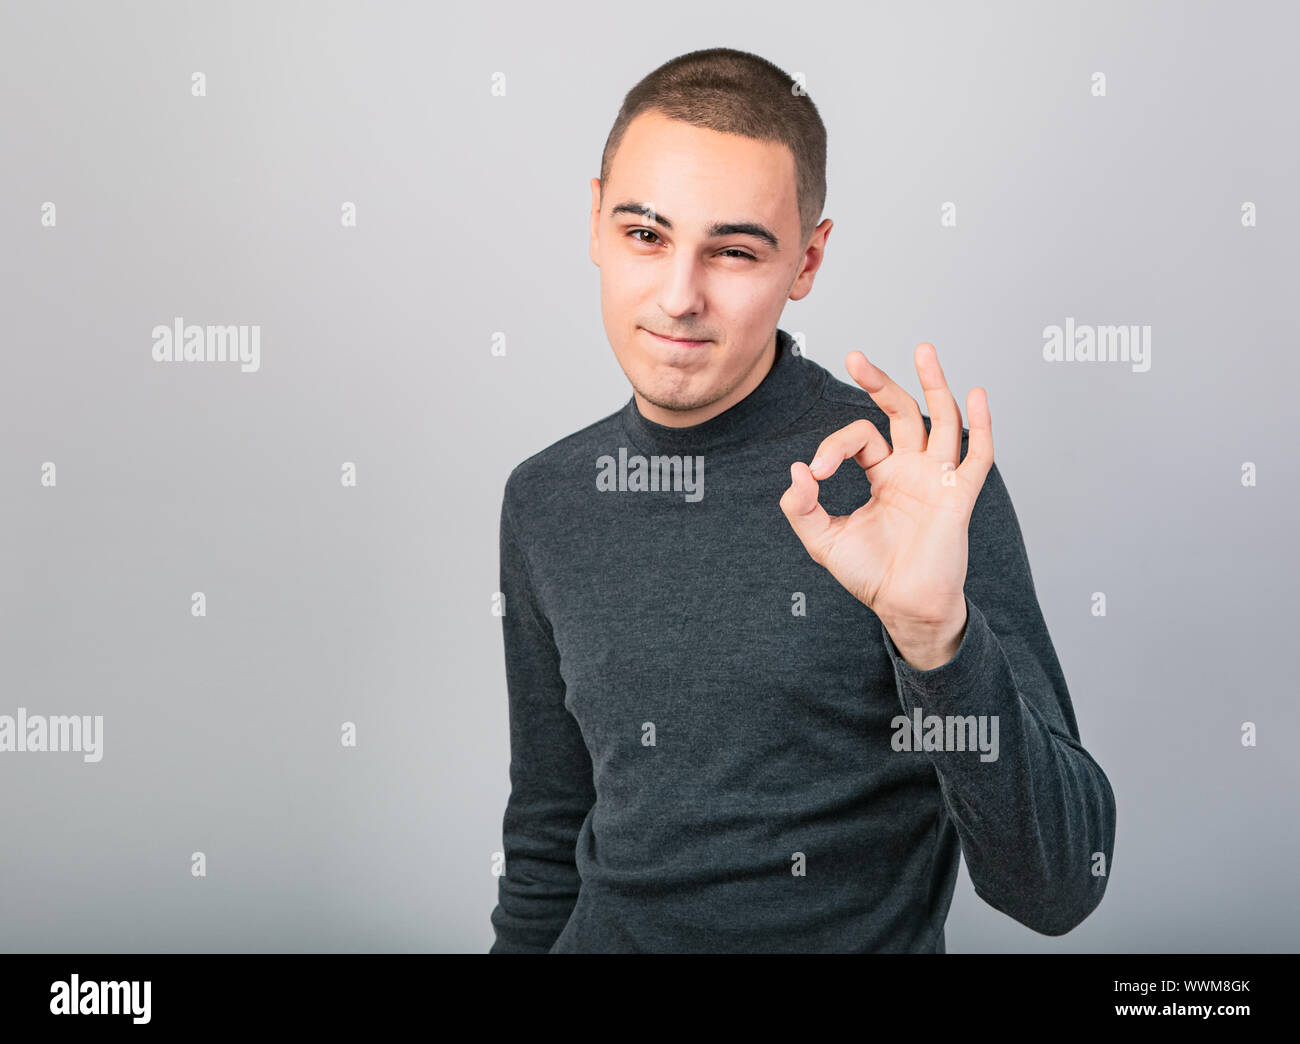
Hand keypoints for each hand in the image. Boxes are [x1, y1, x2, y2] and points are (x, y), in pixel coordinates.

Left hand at [779, 343, 992, 660]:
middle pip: (901, 412)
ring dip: (933, 384)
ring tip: (923, 349)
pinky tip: (977, 394)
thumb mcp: (823, 539)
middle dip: (880, 382)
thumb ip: (801, 507)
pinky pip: (977, 456)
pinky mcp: (959, 496)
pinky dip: (981, 425)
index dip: (834, 447)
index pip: (861, 438)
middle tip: (856, 357)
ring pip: (941, 420)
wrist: (902, 607)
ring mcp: (938, 478)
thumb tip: (797, 469)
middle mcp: (913, 469)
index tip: (816, 473)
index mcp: (883, 474)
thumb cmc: (870, 574)